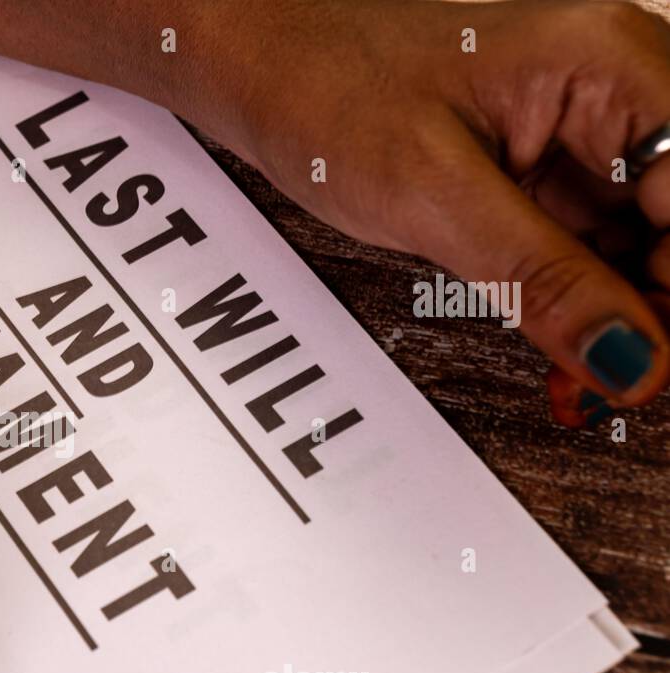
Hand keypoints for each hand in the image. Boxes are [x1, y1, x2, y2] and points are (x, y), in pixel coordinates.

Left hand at [177, 0, 669, 424]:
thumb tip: (632, 358)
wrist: (265, 75)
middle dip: (661, 306)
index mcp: (607, 66)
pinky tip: (569, 356)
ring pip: (650, 242)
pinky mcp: (549, 175)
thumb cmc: (330, 96)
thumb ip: (542, 282)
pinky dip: (587, 307)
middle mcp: (613, 93)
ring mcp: (584, 135)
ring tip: (588, 383)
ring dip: (627, 319)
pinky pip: (598, 248)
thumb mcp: (437, 200)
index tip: (656, 353)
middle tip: (622, 379)